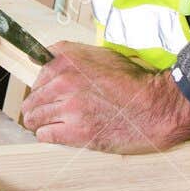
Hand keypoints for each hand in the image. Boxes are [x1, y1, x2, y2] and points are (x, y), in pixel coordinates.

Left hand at [19, 41, 189, 153]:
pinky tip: (56, 133)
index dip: (42, 85)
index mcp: (69, 59)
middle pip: (33, 97)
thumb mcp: (103, 55)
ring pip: (34, 116)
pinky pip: (45, 134)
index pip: (38, 72)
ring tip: (47, 124)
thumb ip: (74, 57)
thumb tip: (49, 60)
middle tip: (44, 112)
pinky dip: (47, 134)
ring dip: (39, 121)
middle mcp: (64, 81)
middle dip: (37, 105)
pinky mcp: (76, 132)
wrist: (155, 107)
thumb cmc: (134, 82)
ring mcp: (69, 107)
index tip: (46, 93)